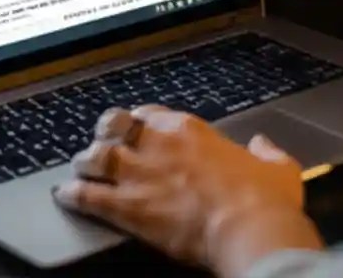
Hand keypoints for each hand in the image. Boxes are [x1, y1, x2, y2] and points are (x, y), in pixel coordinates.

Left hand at [53, 106, 323, 276]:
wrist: (249, 228)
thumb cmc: (264, 200)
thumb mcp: (278, 167)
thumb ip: (267, 152)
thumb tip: (263, 146)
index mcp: (190, 131)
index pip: (151, 114)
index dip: (141, 122)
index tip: (139, 130)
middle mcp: (158, 145)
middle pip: (114, 126)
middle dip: (105, 133)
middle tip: (101, 143)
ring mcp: (140, 175)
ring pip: (94, 158)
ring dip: (85, 164)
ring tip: (80, 171)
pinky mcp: (128, 208)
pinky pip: (88, 197)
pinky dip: (72, 195)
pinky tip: (64, 196)